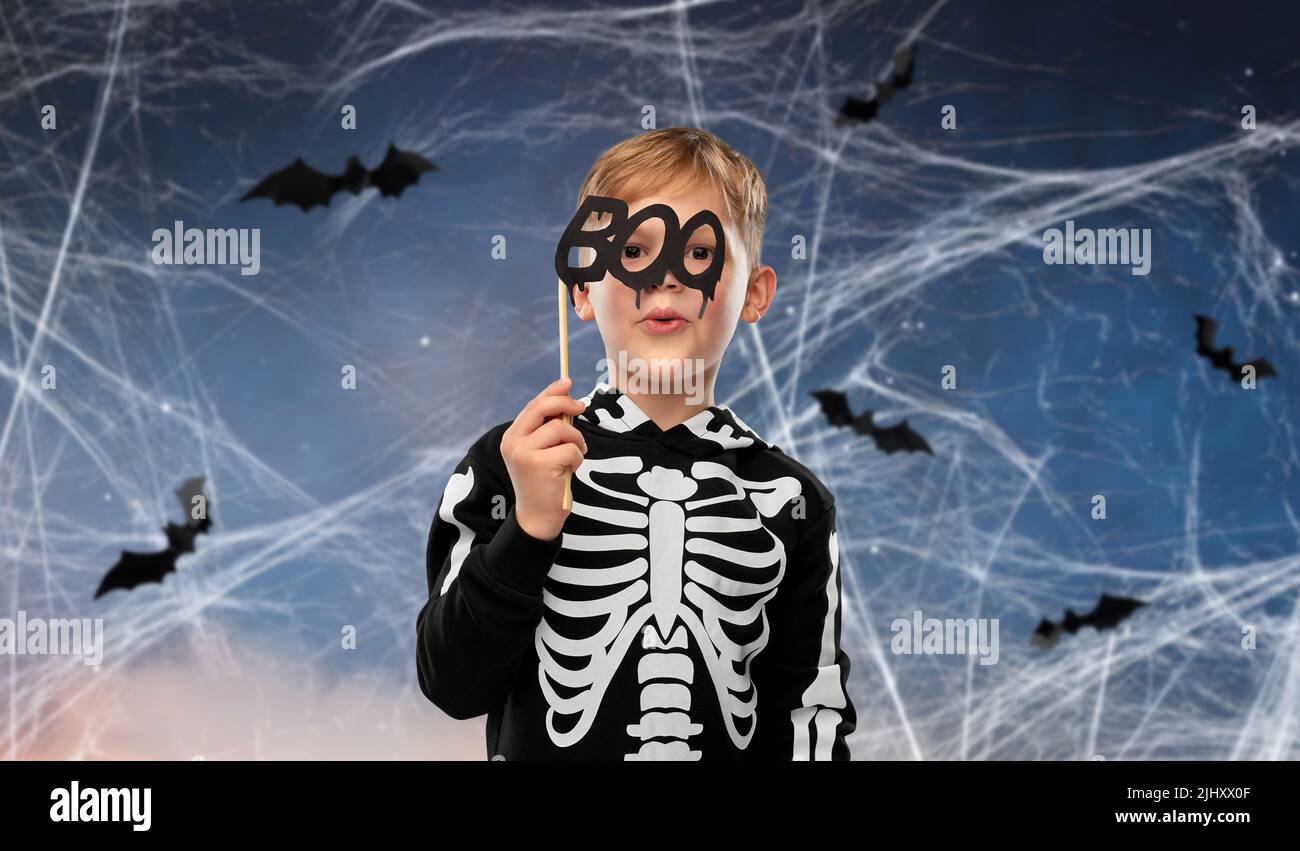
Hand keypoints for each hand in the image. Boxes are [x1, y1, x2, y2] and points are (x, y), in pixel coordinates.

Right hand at [501, 376, 587, 541]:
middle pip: (543, 409)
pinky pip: (570, 449)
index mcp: (512, 437)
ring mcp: (524, 453)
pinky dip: (577, 458)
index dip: (551, 392)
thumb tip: (567, 403)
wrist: (537, 517)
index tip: (567, 382)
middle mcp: (513, 443)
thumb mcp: (541, 453)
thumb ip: (547, 430)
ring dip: (576, 441)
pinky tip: (570, 470)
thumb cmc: (544, 483)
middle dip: (566, 404)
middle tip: (581, 408)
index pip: (533, 406)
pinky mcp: (539, 464)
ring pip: (561, 429)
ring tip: (575, 456)